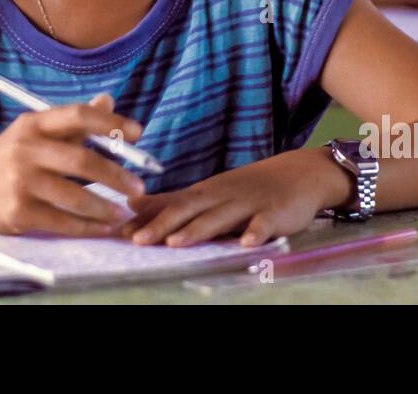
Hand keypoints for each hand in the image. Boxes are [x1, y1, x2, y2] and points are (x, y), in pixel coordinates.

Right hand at [0, 94, 146, 236]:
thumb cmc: (7, 157)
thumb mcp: (34, 131)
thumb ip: (73, 120)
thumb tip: (108, 100)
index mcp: (33, 124)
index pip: (78, 115)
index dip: (111, 123)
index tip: (139, 134)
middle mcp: (26, 149)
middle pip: (82, 159)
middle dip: (117, 175)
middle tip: (139, 187)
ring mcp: (20, 182)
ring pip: (75, 196)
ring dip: (105, 207)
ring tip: (123, 213)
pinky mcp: (17, 212)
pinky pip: (61, 222)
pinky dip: (87, 227)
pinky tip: (102, 228)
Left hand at [120, 149, 344, 247]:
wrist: (299, 174)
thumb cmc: (248, 189)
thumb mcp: (208, 193)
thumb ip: (171, 202)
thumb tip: (130, 205)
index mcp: (204, 194)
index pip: (170, 205)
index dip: (146, 219)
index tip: (119, 231)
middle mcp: (221, 196)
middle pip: (188, 210)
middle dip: (162, 225)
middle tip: (137, 240)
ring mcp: (248, 203)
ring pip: (221, 217)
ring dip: (198, 229)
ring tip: (176, 243)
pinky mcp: (275, 212)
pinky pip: (265, 223)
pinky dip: (255, 232)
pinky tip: (245, 243)